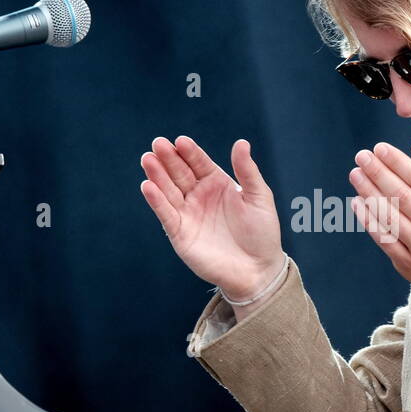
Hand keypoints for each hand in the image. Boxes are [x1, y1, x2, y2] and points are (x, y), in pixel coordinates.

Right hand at [140, 136, 284, 297]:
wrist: (257, 270)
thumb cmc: (262, 233)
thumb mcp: (259, 197)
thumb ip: (247, 171)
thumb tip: (241, 142)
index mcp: (217, 183)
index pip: (199, 162)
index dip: (189, 152)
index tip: (181, 141)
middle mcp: (199, 195)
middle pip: (180, 172)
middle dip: (168, 158)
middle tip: (158, 144)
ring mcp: (188, 213)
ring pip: (168, 190)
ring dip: (157, 175)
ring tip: (148, 159)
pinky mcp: (179, 233)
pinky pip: (165, 213)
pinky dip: (156, 200)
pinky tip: (148, 186)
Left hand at [348, 140, 410, 325]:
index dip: (397, 162)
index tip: (379, 148)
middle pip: (401, 196)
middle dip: (378, 173)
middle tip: (361, 157)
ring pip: (389, 216)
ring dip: (368, 193)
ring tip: (356, 174)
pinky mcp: (408, 264)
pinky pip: (383, 239)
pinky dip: (368, 219)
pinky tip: (358, 202)